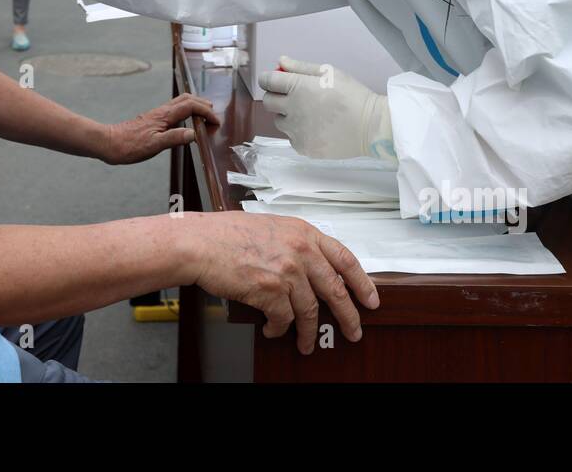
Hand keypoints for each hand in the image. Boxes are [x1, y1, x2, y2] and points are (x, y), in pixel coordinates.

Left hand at [103, 93, 220, 164]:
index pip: (191, 106)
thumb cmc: (130, 146)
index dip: (206, 112)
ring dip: (195, 105)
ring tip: (204, 116)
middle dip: (203, 104)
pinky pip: (174, 109)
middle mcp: (162, 112)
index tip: (215, 122)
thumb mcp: (154, 145)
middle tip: (213, 116)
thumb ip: (174, 138)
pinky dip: (186, 111)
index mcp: (165, 116)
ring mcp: (157, 115)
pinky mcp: (153, 120)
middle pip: (187, 99)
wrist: (110, 143)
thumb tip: (193, 134)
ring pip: (180, 102)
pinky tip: (185, 122)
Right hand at [180, 211, 378, 353]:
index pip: (346, 259)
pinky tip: (275, 331)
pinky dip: (280, 330)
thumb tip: (312, 267)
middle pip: (336, 290)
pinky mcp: (270, 292)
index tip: (371, 299)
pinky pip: (284, 320)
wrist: (200, 243)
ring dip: (310, 332)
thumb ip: (295, 244)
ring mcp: (287, 272)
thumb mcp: (271, 228)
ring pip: (310, 311)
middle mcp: (300, 251)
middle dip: (349, 316)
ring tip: (307, 343)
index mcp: (303, 233)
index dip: (362, 282)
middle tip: (354, 331)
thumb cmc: (226, 234)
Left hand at [258, 56, 394, 160]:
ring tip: (310, 114)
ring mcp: (296, 131)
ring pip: (279, 122)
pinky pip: (292, 138)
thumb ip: (301, 67)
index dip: (270, 79)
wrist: (371, 126)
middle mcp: (291, 110)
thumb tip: (280, 62)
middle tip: (294, 97)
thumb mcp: (329, 72)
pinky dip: (299, 133)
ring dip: (288, 116)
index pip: (267, 81)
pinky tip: (317, 129)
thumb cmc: (352, 94)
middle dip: (276, 97)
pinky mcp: (303, 148)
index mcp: (297, 87)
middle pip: (268, 102)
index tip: (277, 81)